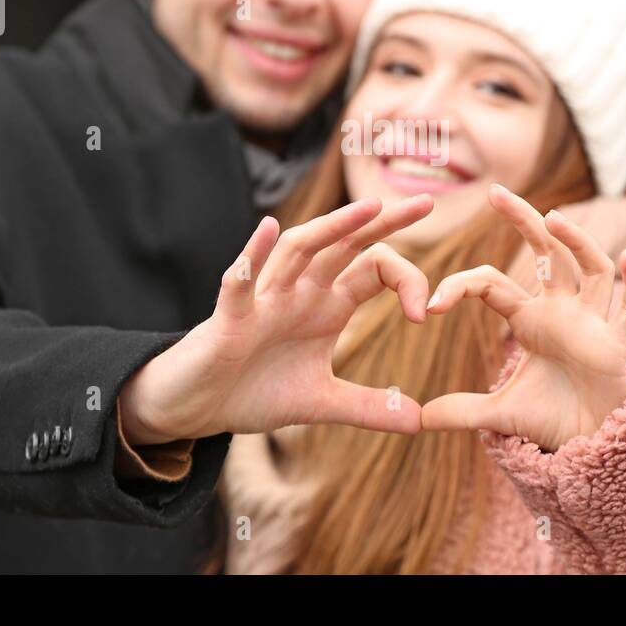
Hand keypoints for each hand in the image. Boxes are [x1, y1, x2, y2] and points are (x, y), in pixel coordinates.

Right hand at [119, 195, 433, 442]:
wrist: (197, 407)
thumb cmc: (254, 391)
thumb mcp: (320, 403)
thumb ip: (367, 408)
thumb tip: (420, 421)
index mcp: (326, 306)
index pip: (374, 270)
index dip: (408, 281)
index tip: (427, 313)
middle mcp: (300, 292)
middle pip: (344, 245)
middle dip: (382, 222)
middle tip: (424, 203)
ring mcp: (264, 301)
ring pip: (299, 252)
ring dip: (332, 228)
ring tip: (367, 207)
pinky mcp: (229, 320)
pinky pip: (240, 283)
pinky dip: (253, 258)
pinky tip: (269, 230)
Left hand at [420, 184, 625, 451]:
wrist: (591, 443)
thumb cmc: (552, 418)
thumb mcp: (499, 415)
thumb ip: (462, 411)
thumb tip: (420, 418)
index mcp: (530, 319)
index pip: (491, 284)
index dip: (461, 287)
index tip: (430, 304)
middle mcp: (563, 310)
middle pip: (547, 253)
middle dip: (524, 221)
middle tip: (496, 192)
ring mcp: (593, 323)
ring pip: (591, 268)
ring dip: (576, 241)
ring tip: (553, 218)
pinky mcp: (618, 345)